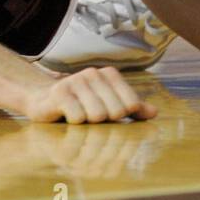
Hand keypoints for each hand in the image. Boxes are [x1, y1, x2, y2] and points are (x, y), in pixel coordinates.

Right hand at [22, 67, 156, 122]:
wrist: (44, 102)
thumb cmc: (82, 105)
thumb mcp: (108, 105)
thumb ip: (131, 108)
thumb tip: (155, 113)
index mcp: (110, 74)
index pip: (132, 103)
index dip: (124, 117)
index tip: (112, 118)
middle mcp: (94, 73)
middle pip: (116, 111)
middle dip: (106, 123)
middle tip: (92, 120)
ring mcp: (76, 81)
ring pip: (97, 116)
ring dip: (88, 124)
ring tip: (80, 118)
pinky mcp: (60, 93)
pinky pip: (78, 118)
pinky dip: (74, 125)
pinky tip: (67, 118)